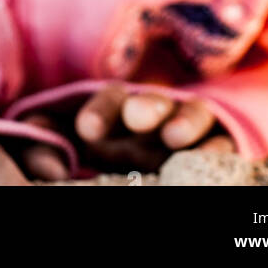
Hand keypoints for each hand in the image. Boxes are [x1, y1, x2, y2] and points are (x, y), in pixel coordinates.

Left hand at [24, 85, 235, 172]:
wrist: (153, 163)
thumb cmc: (100, 150)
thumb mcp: (69, 146)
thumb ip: (45, 147)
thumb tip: (46, 167)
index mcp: (117, 110)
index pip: (109, 100)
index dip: (101, 111)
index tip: (87, 129)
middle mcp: (154, 115)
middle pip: (151, 102)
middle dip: (145, 107)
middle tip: (136, 118)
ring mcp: (186, 128)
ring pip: (192, 114)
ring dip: (184, 122)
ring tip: (174, 138)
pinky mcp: (216, 146)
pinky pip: (222, 142)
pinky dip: (216, 146)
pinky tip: (207, 157)